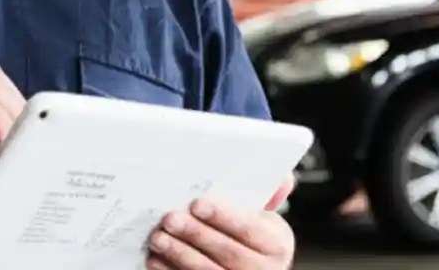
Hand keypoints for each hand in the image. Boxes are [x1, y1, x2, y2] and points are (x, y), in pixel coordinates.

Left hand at [146, 179, 295, 269]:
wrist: (251, 269)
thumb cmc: (252, 237)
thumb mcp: (264, 217)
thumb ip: (267, 195)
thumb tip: (282, 178)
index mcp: (277, 245)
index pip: (249, 229)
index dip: (223, 216)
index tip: (197, 204)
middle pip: (227, 253)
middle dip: (195, 234)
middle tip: (170, 218)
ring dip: (179, 254)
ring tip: (159, 238)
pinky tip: (156, 260)